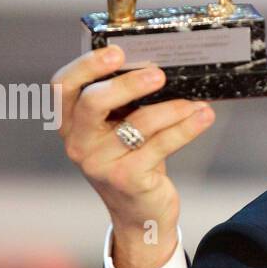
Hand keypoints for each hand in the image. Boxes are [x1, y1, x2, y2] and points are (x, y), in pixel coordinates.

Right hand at [51, 44, 214, 267]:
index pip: (63, 86)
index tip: (117, 52)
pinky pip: (161, 145)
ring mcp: (101, 164)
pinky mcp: (128, 179)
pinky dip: (186, 128)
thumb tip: (158, 67)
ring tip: (194, 102)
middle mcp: (79, 144)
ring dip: (172, 109)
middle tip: (158, 74)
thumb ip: (122, 104)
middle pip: (93, 101)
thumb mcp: (116, 133)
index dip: (86, 65)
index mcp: (70, 124)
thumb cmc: (131, 163)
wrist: (141, 215)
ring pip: (136, 124)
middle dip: (128, 83)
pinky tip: (203, 116)